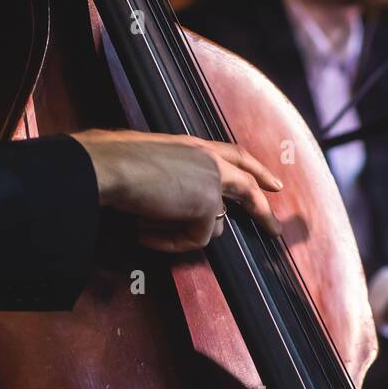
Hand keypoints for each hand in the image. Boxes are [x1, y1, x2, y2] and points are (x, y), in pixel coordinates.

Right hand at [73, 129, 282, 251]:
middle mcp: (209, 159)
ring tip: (144, 228)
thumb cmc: (117, 163)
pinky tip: (145, 232)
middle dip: (263, 211)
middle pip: (248, 186)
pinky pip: (196, 240)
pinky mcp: (208, 204)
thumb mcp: (152, 166)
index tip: (272, 184)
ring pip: (217, 223)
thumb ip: (173, 181)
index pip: (235, 155)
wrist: (111, 166)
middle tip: (276, 232)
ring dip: (181, 235)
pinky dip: (170, 243)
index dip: (255, 170)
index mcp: (195, 146)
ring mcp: (213, 181)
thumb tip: (171, 211)